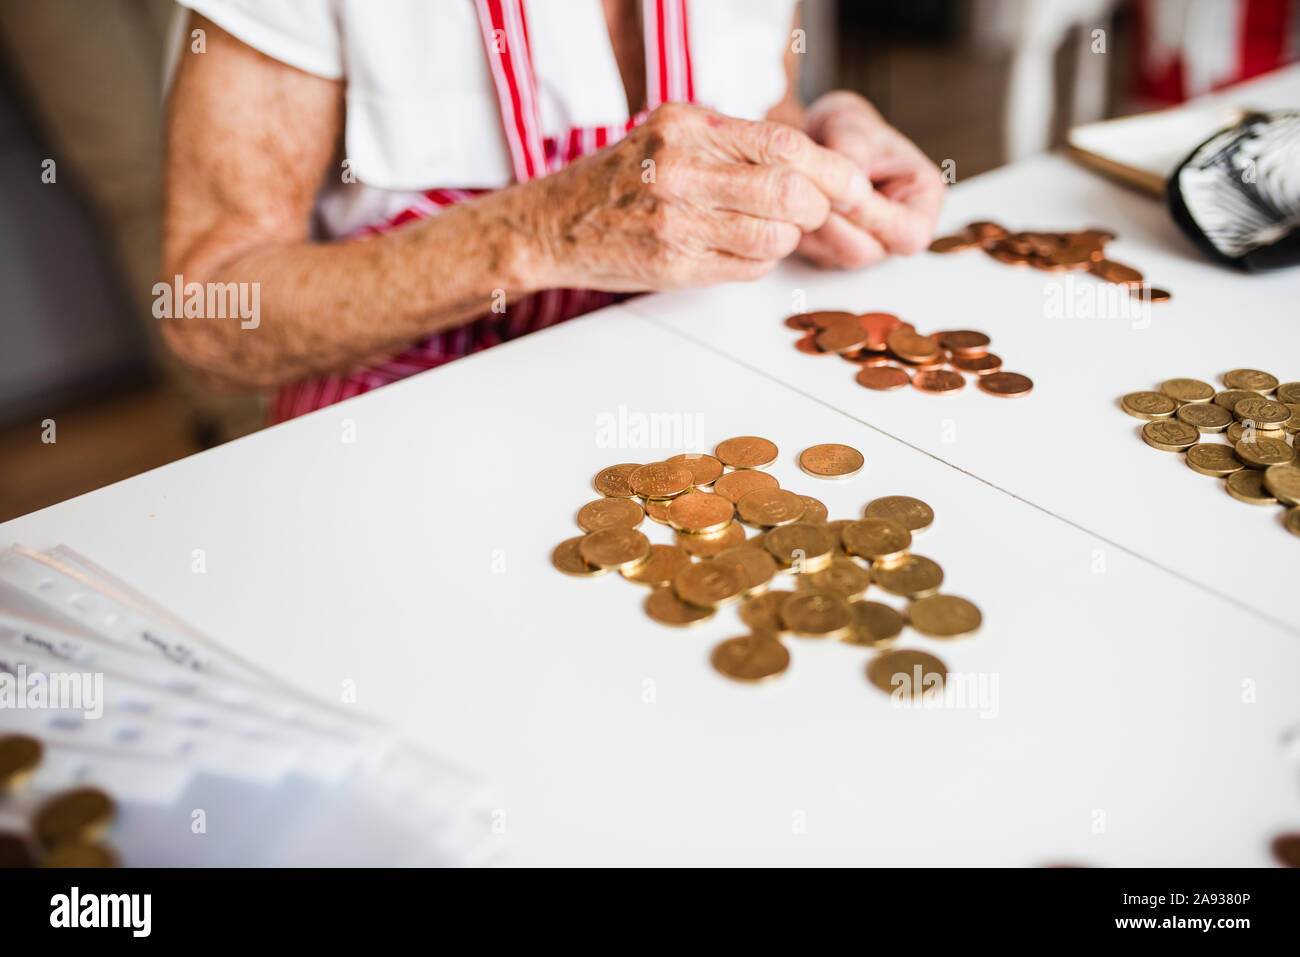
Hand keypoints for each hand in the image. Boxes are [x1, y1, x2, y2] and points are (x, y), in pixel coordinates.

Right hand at [525, 102, 868, 290]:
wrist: (552, 225)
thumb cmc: (621, 180)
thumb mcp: (670, 136)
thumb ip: (732, 143)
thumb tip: (812, 165)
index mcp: (686, 127)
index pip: (783, 144)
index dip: (830, 169)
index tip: (851, 184)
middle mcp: (680, 170)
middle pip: (787, 191)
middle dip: (816, 207)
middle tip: (814, 212)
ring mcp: (675, 222)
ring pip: (773, 236)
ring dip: (788, 239)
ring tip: (770, 231)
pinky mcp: (673, 265)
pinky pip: (747, 267)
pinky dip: (759, 261)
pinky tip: (739, 250)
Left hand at [795, 92, 943, 268]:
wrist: (821, 137)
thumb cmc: (849, 129)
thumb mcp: (852, 122)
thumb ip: (853, 146)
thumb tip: (848, 175)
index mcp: (921, 202)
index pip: (909, 232)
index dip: (873, 217)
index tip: (842, 193)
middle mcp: (891, 234)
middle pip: (866, 252)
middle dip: (834, 224)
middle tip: (811, 192)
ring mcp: (858, 246)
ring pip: (831, 257)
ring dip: (810, 227)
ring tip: (796, 191)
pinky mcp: (825, 252)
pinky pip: (808, 253)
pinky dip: (794, 229)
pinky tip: (787, 204)